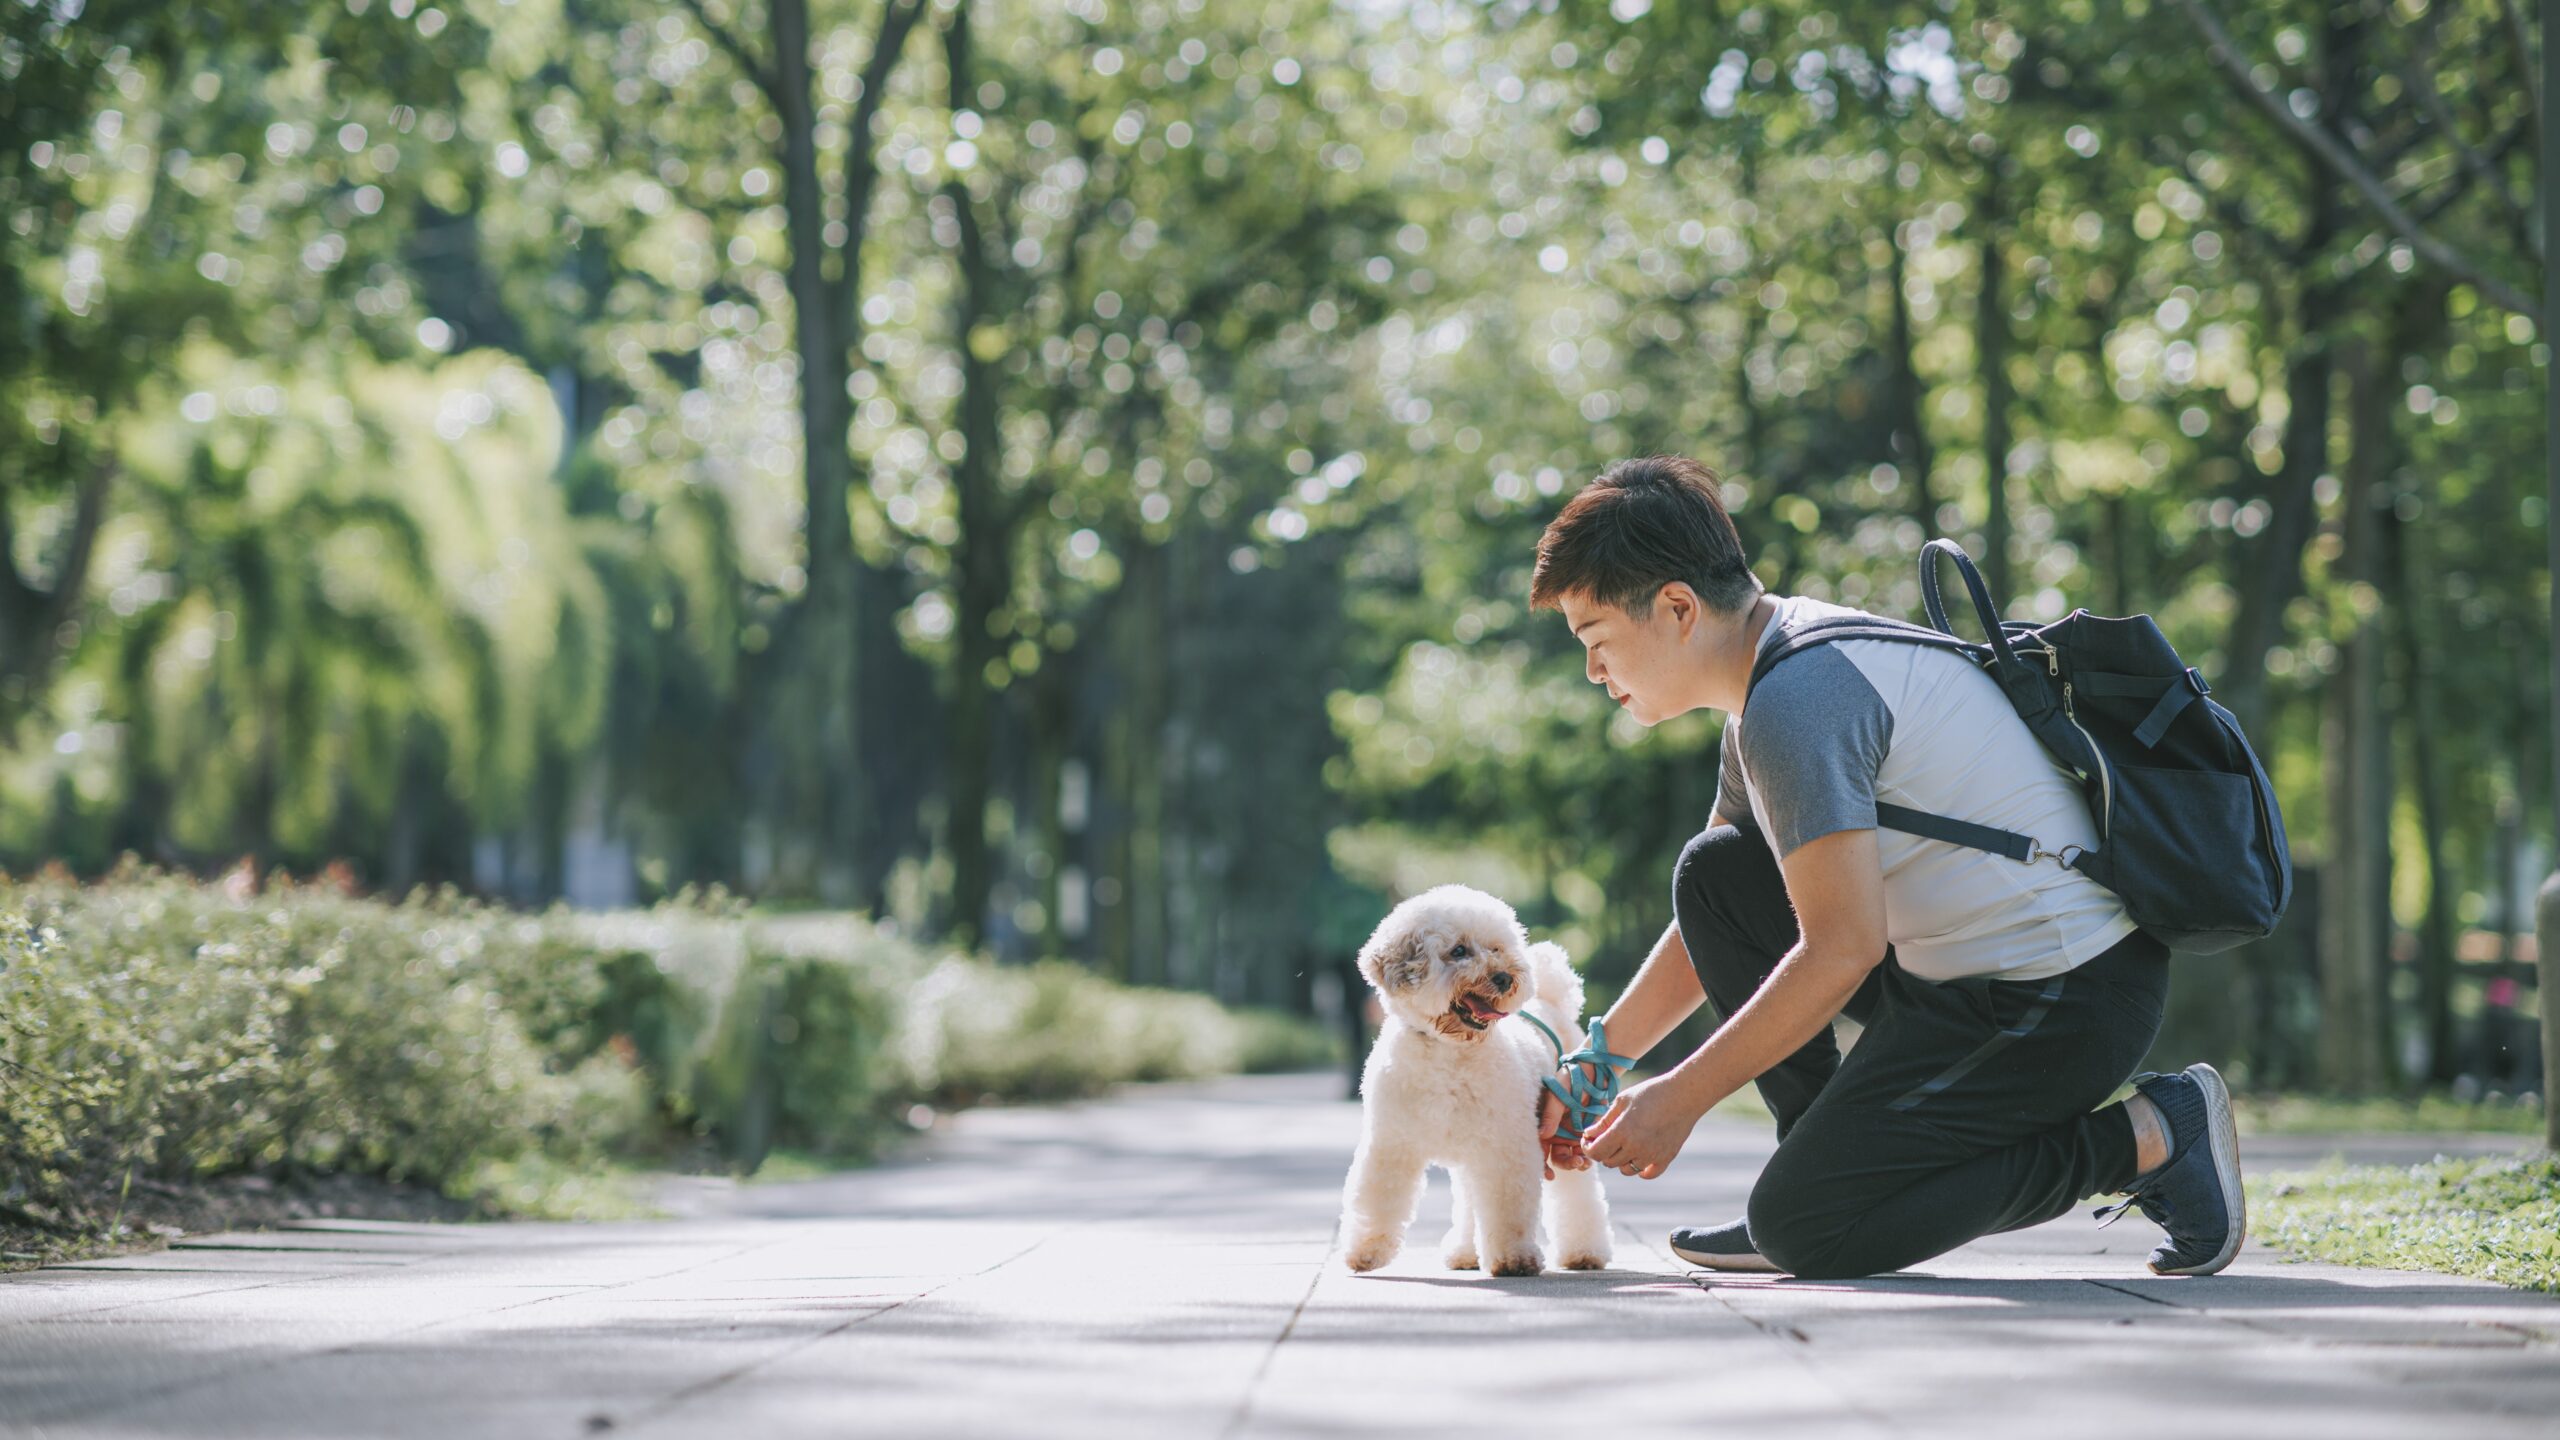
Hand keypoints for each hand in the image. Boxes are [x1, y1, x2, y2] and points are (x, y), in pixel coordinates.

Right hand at [1536, 1080, 1590, 1179]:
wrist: (1592, 1074)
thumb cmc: (1569, 1080)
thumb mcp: (1557, 1095)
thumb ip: (1550, 1114)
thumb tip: (1543, 1135)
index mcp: (1543, 1123)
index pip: (1538, 1147)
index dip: (1541, 1164)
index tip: (1549, 1175)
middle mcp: (1555, 1131)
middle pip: (1556, 1156)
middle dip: (1565, 1164)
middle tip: (1576, 1163)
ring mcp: (1570, 1133)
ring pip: (1570, 1156)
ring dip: (1577, 1163)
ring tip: (1585, 1162)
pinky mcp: (1585, 1133)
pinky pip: (1585, 1150)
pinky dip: (1588, 1157)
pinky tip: (1591, 1158)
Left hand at [1580, 1073, 1702, 1180]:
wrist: (1684, 1096)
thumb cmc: (1651, 1093)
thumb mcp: (1622, 1100)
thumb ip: (1605, 1120)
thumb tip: (1590, 1133)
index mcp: (1622, 1132)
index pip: (1595, 1153)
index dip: (1588, 1147)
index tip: (1589, 1140)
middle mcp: (1635, 1148)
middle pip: (1609, 1162)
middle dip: (1604, 1151)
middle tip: (1607, 1138)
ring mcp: (1651, 1155)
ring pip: (1626, 1170)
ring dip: (1621, 1161)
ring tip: (1625, 1145)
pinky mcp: (1665, 1158)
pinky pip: (1648, 1174)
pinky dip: (1641, 1170)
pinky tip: (1640, 1157)